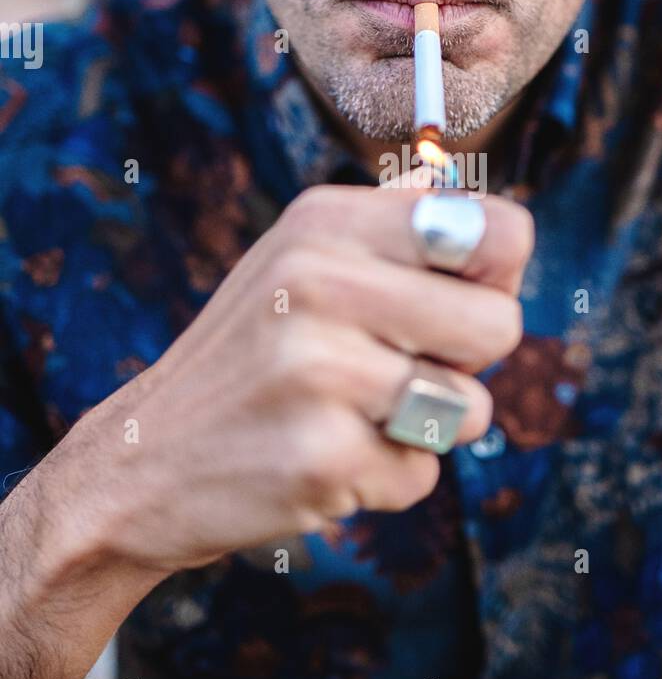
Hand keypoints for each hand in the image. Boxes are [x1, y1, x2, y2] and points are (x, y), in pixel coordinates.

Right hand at [62, 185, 532, 577]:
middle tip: (391, 369)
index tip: (450, 303)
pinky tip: (320, 458)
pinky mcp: (320, 455)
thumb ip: (388, 228)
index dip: (493, 280)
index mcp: (328, 220)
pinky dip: (384, 480)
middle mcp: (321, 279)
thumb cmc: (249, 356)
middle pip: (500, 326)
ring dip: (425, 429)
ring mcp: (318, 368)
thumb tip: (466, 198)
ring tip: (349, 414)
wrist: (142, 459)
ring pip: (471, 410)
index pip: (501, 230)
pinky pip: (420, 475)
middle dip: (465, 364)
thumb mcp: (298, 260)